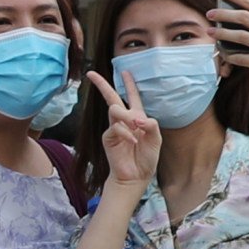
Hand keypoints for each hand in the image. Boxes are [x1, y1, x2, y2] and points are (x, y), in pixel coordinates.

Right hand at [93, 72, 161, 188]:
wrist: (136, 176)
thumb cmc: (146, 158)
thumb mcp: (156, 140)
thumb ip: (151, 126)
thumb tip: (138, 117)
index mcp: (137, 118)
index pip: (132, 97)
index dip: (129, 84)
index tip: (125, 71)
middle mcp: (124, 120)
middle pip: (112, 98)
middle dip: (102, 85)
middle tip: (91, 74)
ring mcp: (114, 128)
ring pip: (115, 109)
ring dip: (126, 115)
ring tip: (135, 126)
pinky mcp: (108, 137)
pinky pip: (115, 127)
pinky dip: (126, 132)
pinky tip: (132, 140)